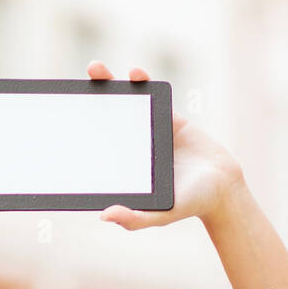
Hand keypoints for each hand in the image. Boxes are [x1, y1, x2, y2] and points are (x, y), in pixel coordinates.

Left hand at [87, 61, 245, 229]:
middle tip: (76, 85)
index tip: (63, 120)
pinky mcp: (168, 117)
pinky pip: (151, 94)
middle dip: (88, 100)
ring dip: (109, 83)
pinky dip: (142, 81)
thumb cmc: (188, 204)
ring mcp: (148, 129)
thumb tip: (104, 216)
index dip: (79, 133)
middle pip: (103, 117)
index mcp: (123, 166)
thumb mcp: (159, 216)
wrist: (223, 187)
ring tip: (95, 69)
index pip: (95, 147)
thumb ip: (134, 219)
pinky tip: (134, 73)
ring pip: (124, 101)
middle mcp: (131, 145)